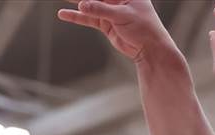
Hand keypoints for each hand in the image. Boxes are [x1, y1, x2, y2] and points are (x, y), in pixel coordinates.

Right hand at [57, 0, 171, 62]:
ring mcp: (110, 11)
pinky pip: (88, 18)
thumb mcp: (122, 15)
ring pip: (88, 4)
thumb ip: (101, 9)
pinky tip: (63, 14)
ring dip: (74, 2)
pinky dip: (76, 17)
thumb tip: (81, 5)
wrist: (150, 50)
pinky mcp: (106, 24)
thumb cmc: (144, 28)